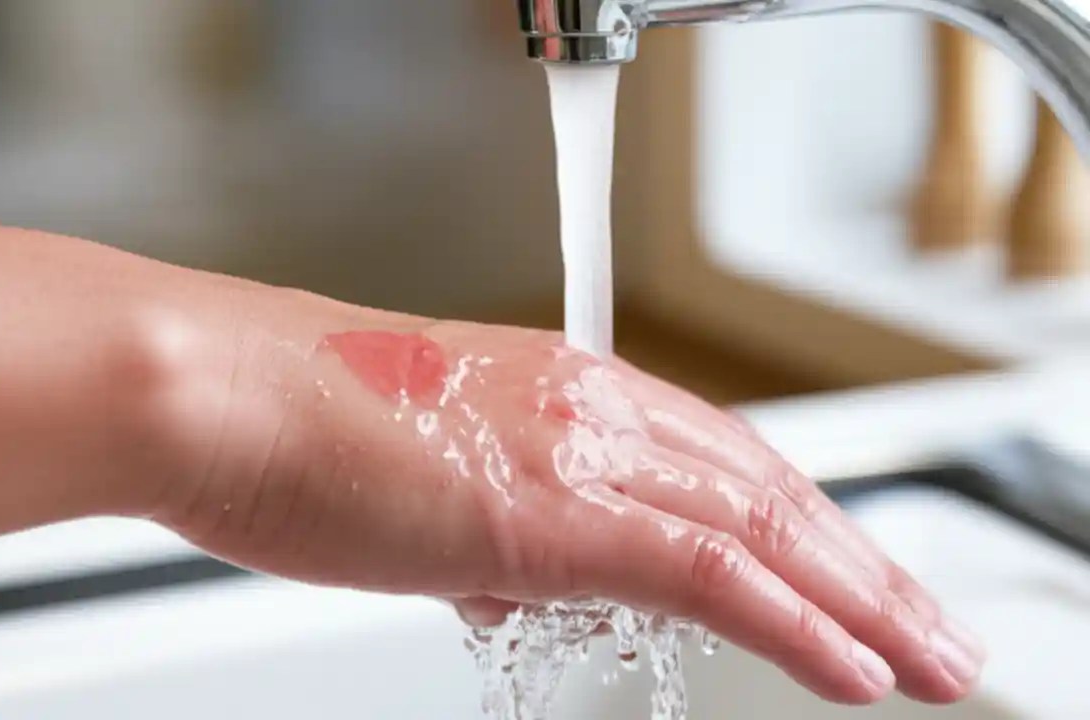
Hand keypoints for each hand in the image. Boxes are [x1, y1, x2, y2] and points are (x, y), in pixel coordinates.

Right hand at [158, 294, 983, 706]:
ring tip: (930, 657)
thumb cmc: (294, 423)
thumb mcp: (416, 481)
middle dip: (863, 566)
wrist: (225, 395)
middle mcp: (592, 407)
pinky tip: (856, 670)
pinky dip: (797, 625)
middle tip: (931, 627)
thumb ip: (489, 525)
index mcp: (563, 390)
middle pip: (770, 492)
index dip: (799, 522)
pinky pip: (714, 574)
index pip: (719, 460)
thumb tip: (515, 578)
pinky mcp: (561, 512)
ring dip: (862, 599)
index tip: (846, 570)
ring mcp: (584, 454)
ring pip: (768, 530)